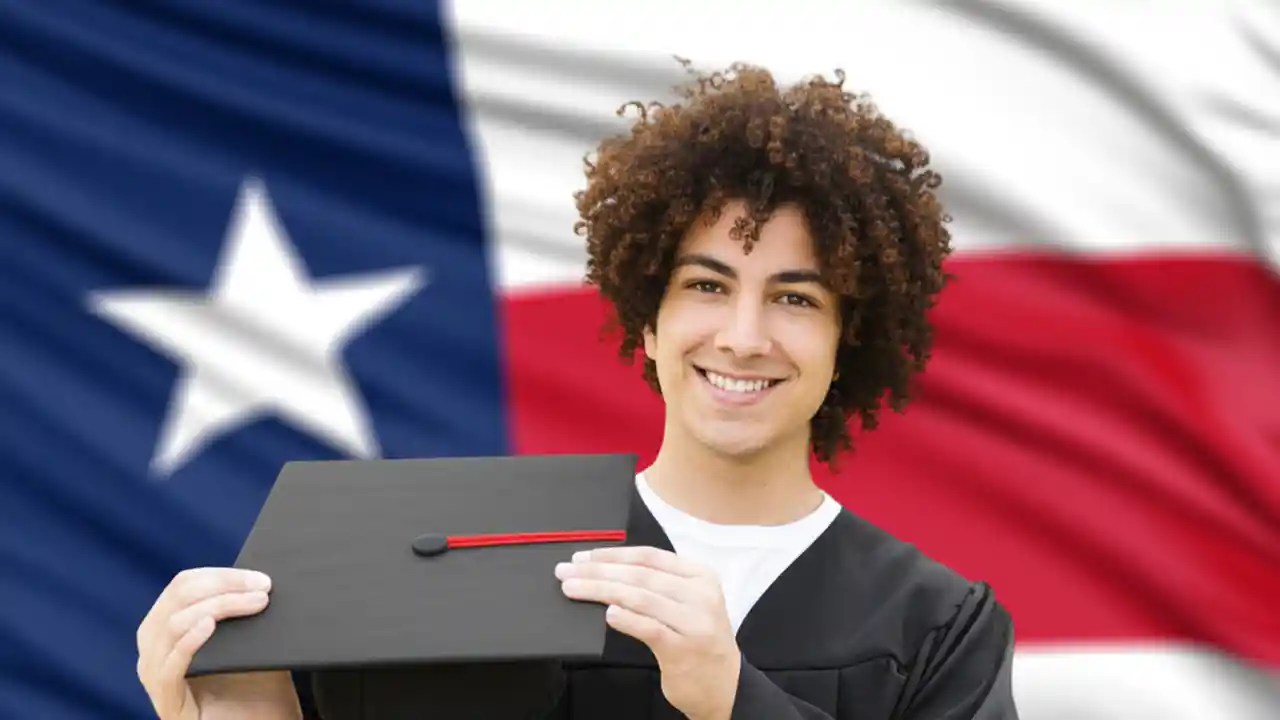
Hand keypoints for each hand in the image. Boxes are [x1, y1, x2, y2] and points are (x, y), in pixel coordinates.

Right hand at [135, 567, 300, 719]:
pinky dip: (189, 641)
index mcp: (168, 629)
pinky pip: (169, 666)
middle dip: (223, 586)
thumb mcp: (252, 641)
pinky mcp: (167, 703)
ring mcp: (156, 677)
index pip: (183, 586)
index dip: (221, 576)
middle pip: (178, 599)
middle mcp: (155, 650)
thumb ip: (246, 612)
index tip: (259, 578)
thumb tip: (261, 577)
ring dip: (219, 607)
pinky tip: (209, 626)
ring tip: (253, 603)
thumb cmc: (258, 689)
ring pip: (174, 625)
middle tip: (263, 588)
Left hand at [556, 546, 739, 719]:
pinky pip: (649, 628)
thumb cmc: (697, 641)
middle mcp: (700, 595)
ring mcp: (694, 622)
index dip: (612, 554)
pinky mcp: (684, 649)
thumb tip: (606, 570)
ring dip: (601, 591)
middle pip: (639, 576)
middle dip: (597, 571)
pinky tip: (608, 613)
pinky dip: (626, 619)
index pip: (649, 557)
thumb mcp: (687, 605)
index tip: (583, 556)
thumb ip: (657, 586)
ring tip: (573, 589)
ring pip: (639, 598)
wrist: (725, 687)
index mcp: (700, 576)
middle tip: (567, 571)